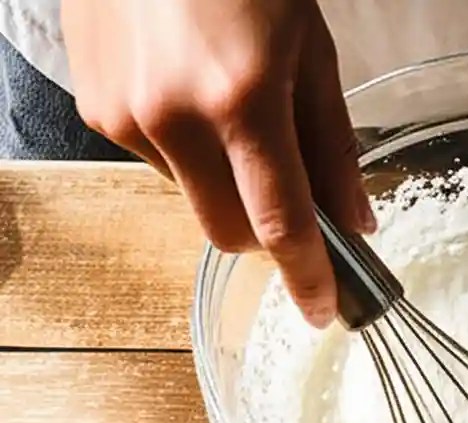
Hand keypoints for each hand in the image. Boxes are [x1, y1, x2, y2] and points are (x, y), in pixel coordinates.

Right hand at [63, 0, 373, 326]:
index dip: (307, 277)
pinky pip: (157, 164)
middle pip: (228, 233)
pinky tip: (194, 95)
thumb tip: (356, 221)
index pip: (280, 223)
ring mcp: (126, 116)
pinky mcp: (96, 108)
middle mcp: (173, 117)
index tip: (325, 311)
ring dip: (226, 185)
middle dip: (267, 236)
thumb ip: (333, 146)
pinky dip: (188, 153)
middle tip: (292, 200)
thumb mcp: (311, 51)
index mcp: (242, 100)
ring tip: (235, 112)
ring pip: (191, 199)